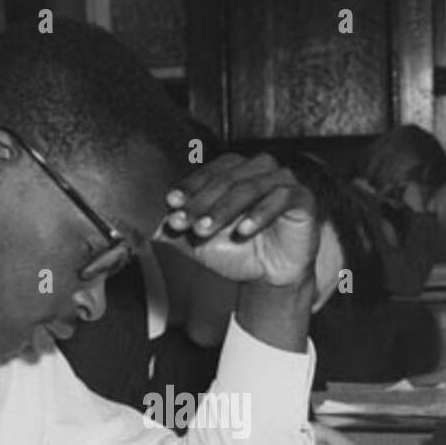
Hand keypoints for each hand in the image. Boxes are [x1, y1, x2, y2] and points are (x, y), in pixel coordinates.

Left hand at [155, 153, 318, 289]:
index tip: (170, 205)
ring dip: (224, 209)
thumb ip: (175, 230)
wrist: (271, 276)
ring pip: (250, 188)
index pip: (209, 173)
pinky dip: (260, 214)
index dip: (189, 188)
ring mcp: (283, 181)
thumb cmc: (238, 252)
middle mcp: (259, 168)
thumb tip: (143, 225)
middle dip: (201, 203)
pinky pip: (282, 199)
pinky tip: (243, 230)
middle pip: (227, 180)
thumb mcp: (199, 243)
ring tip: (204, 230)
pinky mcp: (303, 198)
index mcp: (235, 171)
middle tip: (182, 223)